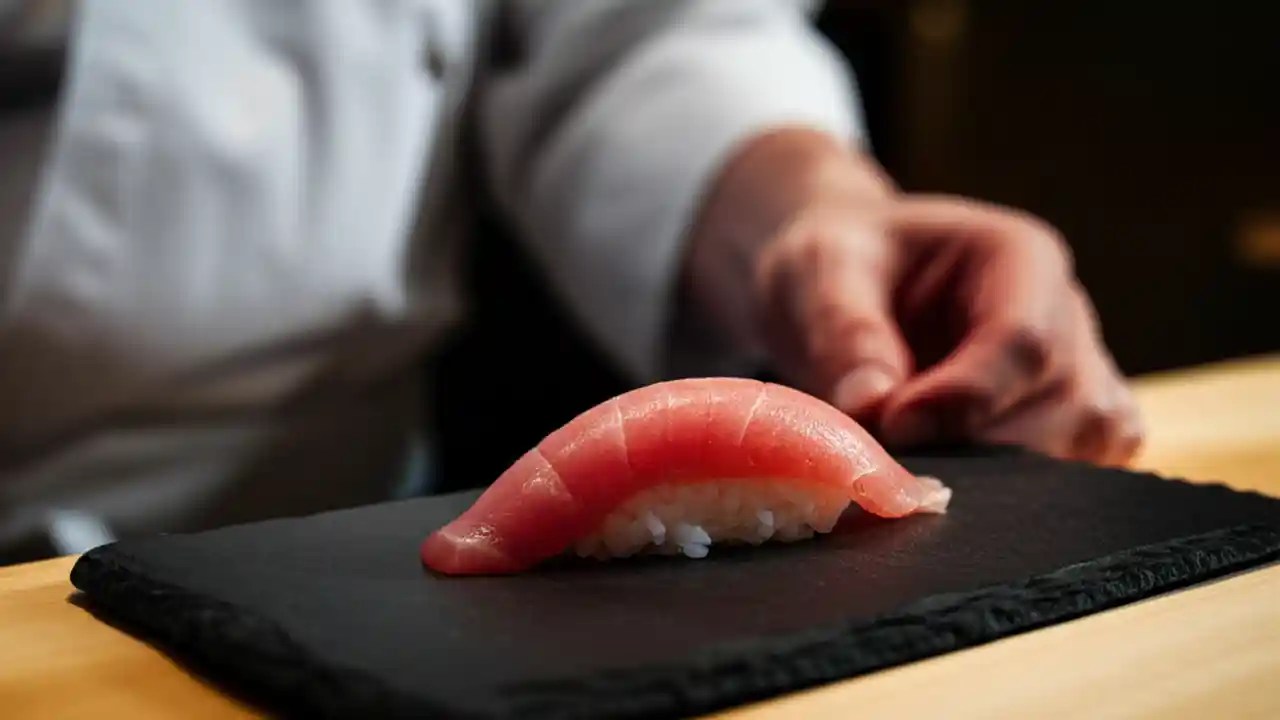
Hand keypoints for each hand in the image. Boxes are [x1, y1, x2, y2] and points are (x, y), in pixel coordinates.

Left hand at [686, 130, 1142, 464]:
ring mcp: (1076, 375)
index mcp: (1018, 257)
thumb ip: (845, 332)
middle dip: (980, 448)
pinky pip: (1077, 476)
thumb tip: (873, 409)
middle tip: (894, 466)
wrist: (839, 289)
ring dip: (1002, 480)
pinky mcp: (1066, 430)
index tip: (894, 426)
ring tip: (916, 475)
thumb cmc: (838, 267)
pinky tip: (949, 487)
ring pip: (1084, 449)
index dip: (963, 398)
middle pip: (1070, 405)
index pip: (1025, 340)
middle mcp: (1066, 316)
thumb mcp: (822, 271)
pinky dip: (1019, 496)